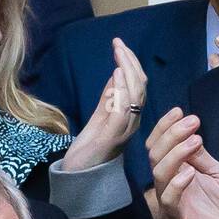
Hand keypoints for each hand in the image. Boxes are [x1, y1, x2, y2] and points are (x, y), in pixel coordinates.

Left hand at [61, 38, 146, 170]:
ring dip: (127, 71)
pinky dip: (121, 91)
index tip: (120, 45)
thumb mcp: (100, 115)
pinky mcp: (112, 137)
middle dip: (131, 62)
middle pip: (139, 87)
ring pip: (135, 96)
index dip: (131, 64)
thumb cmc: (89, 148)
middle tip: (119, 44)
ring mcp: (124, 130)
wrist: (79, 175)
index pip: (137, 85)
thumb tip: (117, 70)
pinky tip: (116, 75)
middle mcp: (132, 122)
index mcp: (130, 116)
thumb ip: (110, 96)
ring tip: (119, 54)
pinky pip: (122, 111)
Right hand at [147, 107, 218, 218]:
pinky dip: (176, 185)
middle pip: (155, 156)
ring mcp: (174, 204)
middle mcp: (170, 186)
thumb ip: (202, 158)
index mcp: (178, 173)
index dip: (166, 128)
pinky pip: (169, 201)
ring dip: (175, 153)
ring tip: (195, 141)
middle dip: (171, 135)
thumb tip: (189, 133)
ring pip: (159, 175)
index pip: (160, 147)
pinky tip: (190, 173)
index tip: (180, 111)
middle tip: (193, 122)